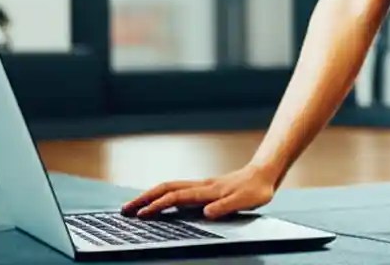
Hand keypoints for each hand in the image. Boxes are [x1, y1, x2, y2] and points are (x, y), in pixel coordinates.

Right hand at [121, 164, 276, 219]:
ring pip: (169, 188)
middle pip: (165, 189)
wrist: (264, 173)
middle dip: (144, 198)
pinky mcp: (203, 188)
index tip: (142, 214)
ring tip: (134, 206)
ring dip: (149, 196)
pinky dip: (161, 195)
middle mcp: (200, 186)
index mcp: (207, 191)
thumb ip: (226, 206)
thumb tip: (206, 213)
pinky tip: (157, 203)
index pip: (177, 197)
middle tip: (125, 210)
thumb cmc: (256, 189)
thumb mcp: (245, 201)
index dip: (158, 206)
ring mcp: (201, 186)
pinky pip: (176, 190)